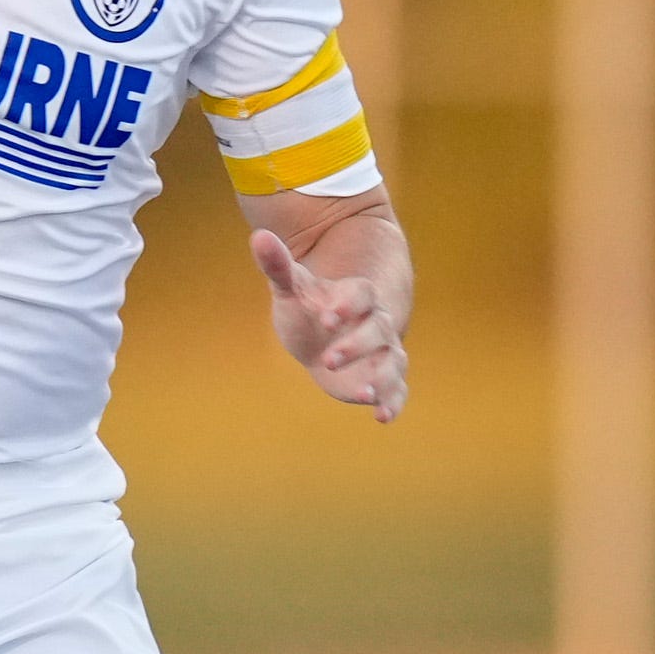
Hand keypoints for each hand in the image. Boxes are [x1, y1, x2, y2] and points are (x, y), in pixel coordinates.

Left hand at [253, 229, 407, 422]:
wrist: (321, 336)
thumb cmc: (308, 310)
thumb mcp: (291, 288)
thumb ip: (278, 265)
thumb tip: (257, 236)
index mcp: (355, 298)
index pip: (361, 295)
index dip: (347, 304)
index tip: (325, 317)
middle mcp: (376, 324)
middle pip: (378, 331)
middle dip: (357, 345)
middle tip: (329, 359)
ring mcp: (383, 352)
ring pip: (393, 360)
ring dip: (382, 377)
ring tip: (364, 393)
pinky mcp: (383, 379)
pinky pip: (397, 390)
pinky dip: (392, 403)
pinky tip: (381, 418)